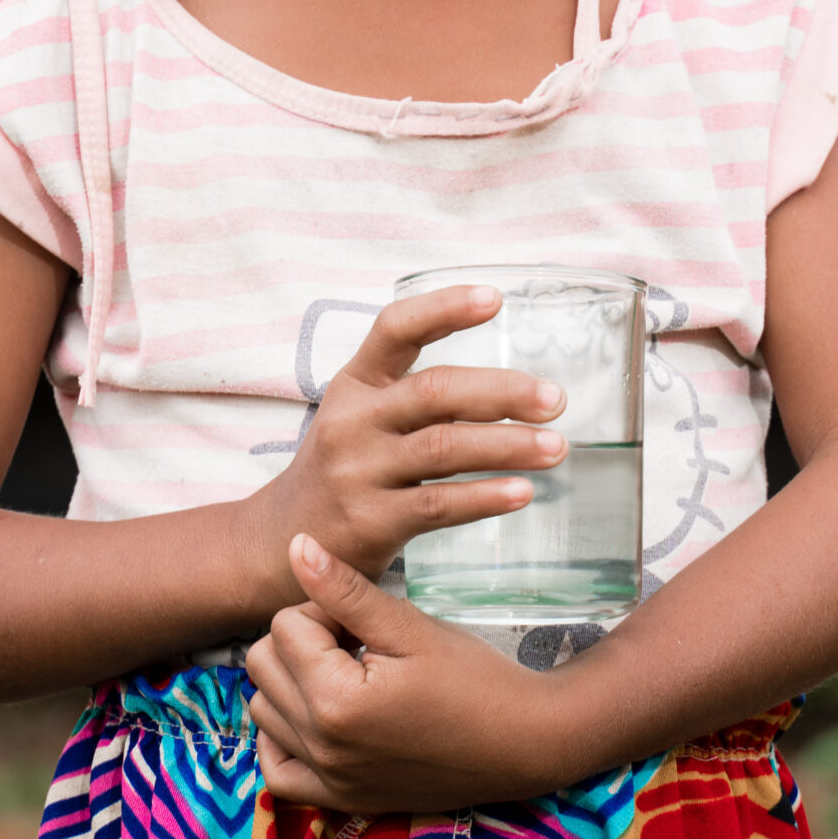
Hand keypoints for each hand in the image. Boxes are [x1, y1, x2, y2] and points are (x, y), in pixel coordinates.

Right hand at [235, 285, 567, 610]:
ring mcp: (359, 471)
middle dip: (502, 391)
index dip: (444, 308)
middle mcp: (353, 420)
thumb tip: (512, 387)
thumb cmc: (345, 467)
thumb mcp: (362, 416)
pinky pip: (437, 505)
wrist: (281, 539)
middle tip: (554, 398)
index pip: (395, 328)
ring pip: (444, 448)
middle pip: (435, 391)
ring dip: (508, 446)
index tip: (496, 299)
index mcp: (355, 383)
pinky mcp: (369, 521)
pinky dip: (485, 497)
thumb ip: (418, 396)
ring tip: (556, 447)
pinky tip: (522, 493)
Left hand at [245, 535, 582, 811]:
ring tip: (346, 673)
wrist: (525, 742)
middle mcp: (321, 747)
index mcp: (336, 701)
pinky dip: (285, 737)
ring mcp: (328, 778)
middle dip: (302, 640)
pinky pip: (276, 769)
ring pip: (263, 708)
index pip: (286, 624)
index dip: (326, 608)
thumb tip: (294, 545)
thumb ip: (345, 590)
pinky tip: (320, 715)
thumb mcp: (409, 626)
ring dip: (292, 682)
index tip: (368, 620)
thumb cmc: (475, 678)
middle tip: (356, 641)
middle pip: (263, 663)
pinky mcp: (340, 798)